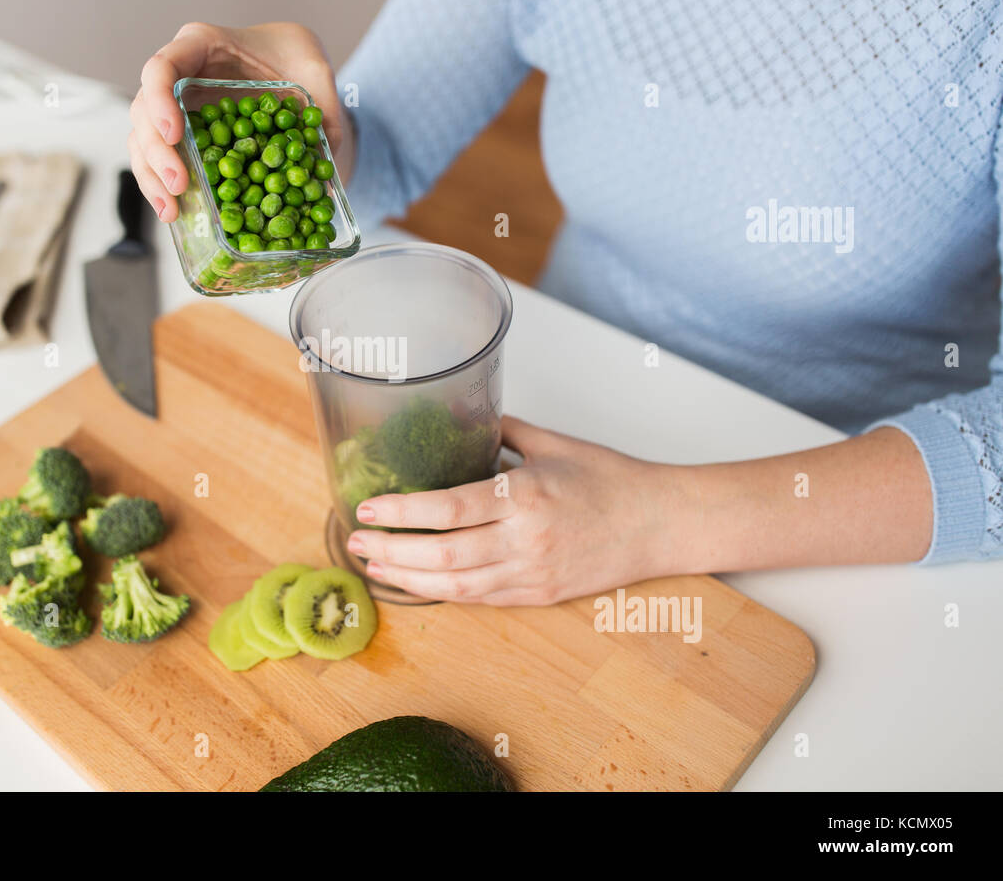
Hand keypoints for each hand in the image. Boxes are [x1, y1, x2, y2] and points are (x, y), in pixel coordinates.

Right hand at [128, 21, 343, 221]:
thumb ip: (322, 105)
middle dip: (157, 150)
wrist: (290, 69)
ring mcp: (174, 108)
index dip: (160, 100)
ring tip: (171, 210)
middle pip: (145, 110)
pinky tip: (173, 213)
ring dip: (152, 176)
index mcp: (201, 46)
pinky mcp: (180, 138)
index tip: (176, 133)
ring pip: (143, 140)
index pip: (163, 67)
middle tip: (180, 185)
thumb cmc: (294, 57)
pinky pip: (159, 161)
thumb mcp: (315, 67)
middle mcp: (178, 76)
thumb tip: (326, 160)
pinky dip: (162, 187)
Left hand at [346, 416, 688, 605]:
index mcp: (525, 495)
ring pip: (454, 586)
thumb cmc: (611, 479)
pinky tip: (415, 582)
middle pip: (441, 555)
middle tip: (357, 541)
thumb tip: (462, 419)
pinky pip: (479, 599)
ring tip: (374, 564)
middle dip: (390, 551)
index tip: (368, 509)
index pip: (447, 508)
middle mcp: (525, 540)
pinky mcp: (539, 595)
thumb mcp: (553, 443)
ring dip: (407, 577)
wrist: (661, 523)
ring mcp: (531, 573)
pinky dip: (441, 593)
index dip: (401, 513)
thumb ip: (503, 432)